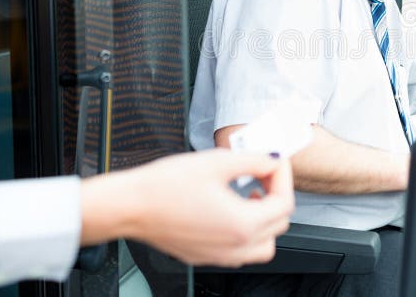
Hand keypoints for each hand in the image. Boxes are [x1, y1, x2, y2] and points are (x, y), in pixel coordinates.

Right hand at [81, 149, 293, 266]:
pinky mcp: (206, 256)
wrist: (131, 205)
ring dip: (266, 219)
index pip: (284, 202)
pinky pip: (241, 251)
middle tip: (263, 172)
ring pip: (264, 244)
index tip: (274, 161)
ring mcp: (220, 255)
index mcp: (243, 224)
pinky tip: (231, 209)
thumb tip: (271, 159)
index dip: (283, 176)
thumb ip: (253, 160)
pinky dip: (247, 232)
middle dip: (276, 194)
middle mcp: (235, 246)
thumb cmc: (164, 186)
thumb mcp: (217, 162)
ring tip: (252, 196)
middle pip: (279, 224)